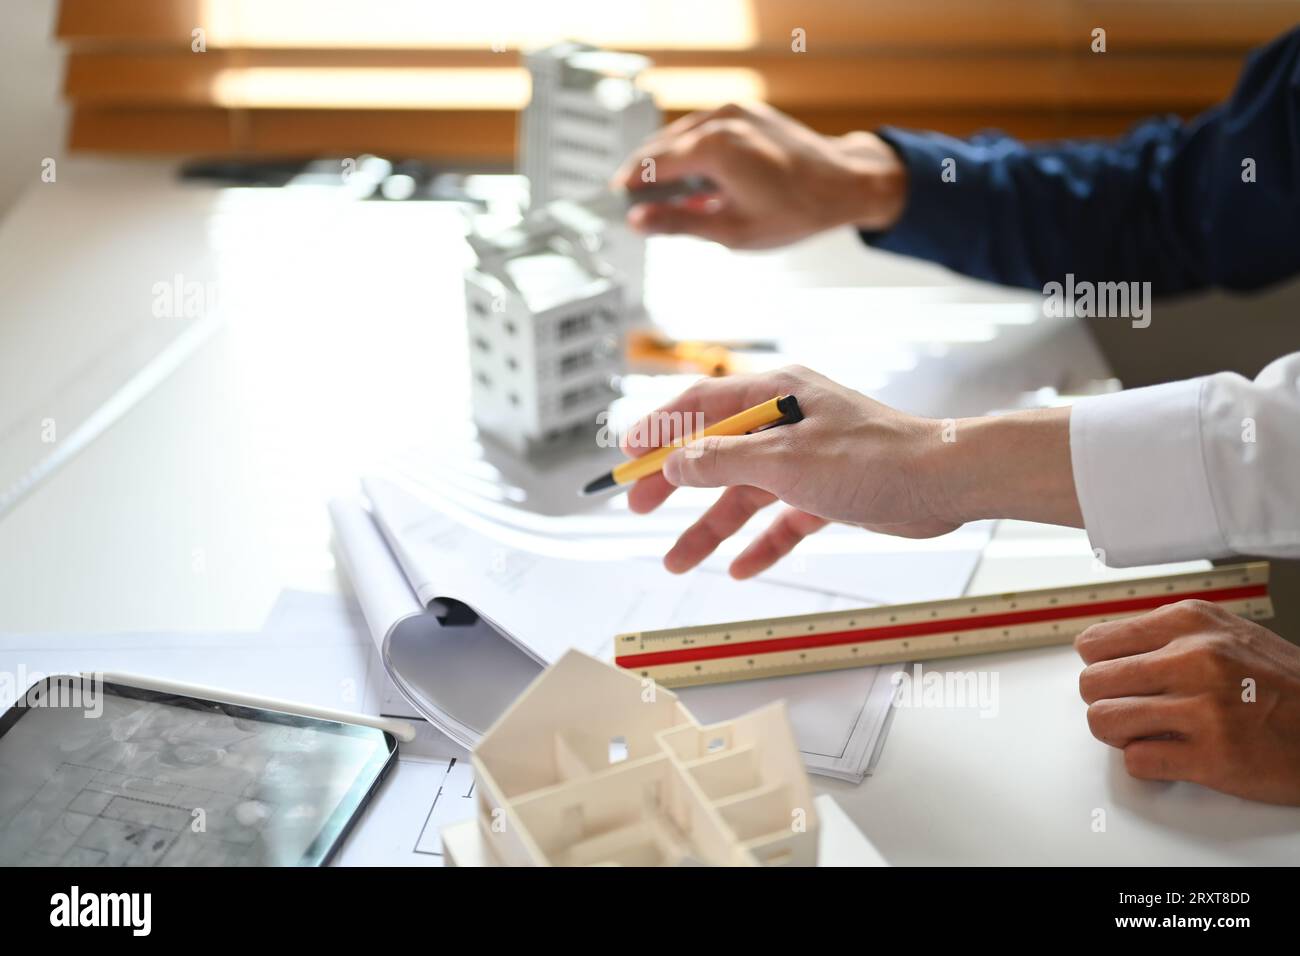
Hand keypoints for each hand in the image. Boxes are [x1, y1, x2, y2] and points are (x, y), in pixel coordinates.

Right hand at [612, 103, 907, 248]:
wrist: (843, 184)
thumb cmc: (795, 211)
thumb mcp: (730, 229)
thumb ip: (678, 223)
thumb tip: (637, 221)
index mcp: (713, 148)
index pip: (650, 164)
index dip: (629, 187)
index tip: (615, 205)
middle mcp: (720, 120)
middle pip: (660, 147)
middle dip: (645, 175)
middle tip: (636, 206)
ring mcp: (733, 111)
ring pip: (679, 136)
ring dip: (667, 164)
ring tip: (667, 199)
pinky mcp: (744, 111)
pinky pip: (703, 129)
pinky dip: (691, 152)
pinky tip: (696, 182)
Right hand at [622, 365, 960, 576]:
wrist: (942, 482)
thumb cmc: (870, 458)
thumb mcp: (780, 460)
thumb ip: (720, 460)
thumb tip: (675, 461)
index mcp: (772, 394)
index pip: (698, 405)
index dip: (658, 429)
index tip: (627, 454)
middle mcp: (786, 421)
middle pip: (715, 452)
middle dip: (675, 483)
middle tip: (639, 508)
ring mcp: (806, 457)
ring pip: (744, 493)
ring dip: (710, 526)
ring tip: (676, 560)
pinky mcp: (828, 491)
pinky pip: (781, 519)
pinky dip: (760, 541)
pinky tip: (740, 568)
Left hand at [1077, 600, 1299, 805]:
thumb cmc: (1284, 685)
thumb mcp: (1226, 634)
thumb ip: (1167, 637)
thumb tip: (1106, 652)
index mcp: (1191, 622)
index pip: (1094, 643)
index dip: (1102, 667)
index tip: (1116, 679)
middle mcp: (1195, 658)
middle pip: (1091, 683)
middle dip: (1107, 702)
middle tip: (1133, 710)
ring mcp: (1204, 707)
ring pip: (1103, 721)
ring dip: (1121, 735)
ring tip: (1150, 733)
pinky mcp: (1213, 756)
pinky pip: (1137, 761)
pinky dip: (1148, 764)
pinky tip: (1173, 755)